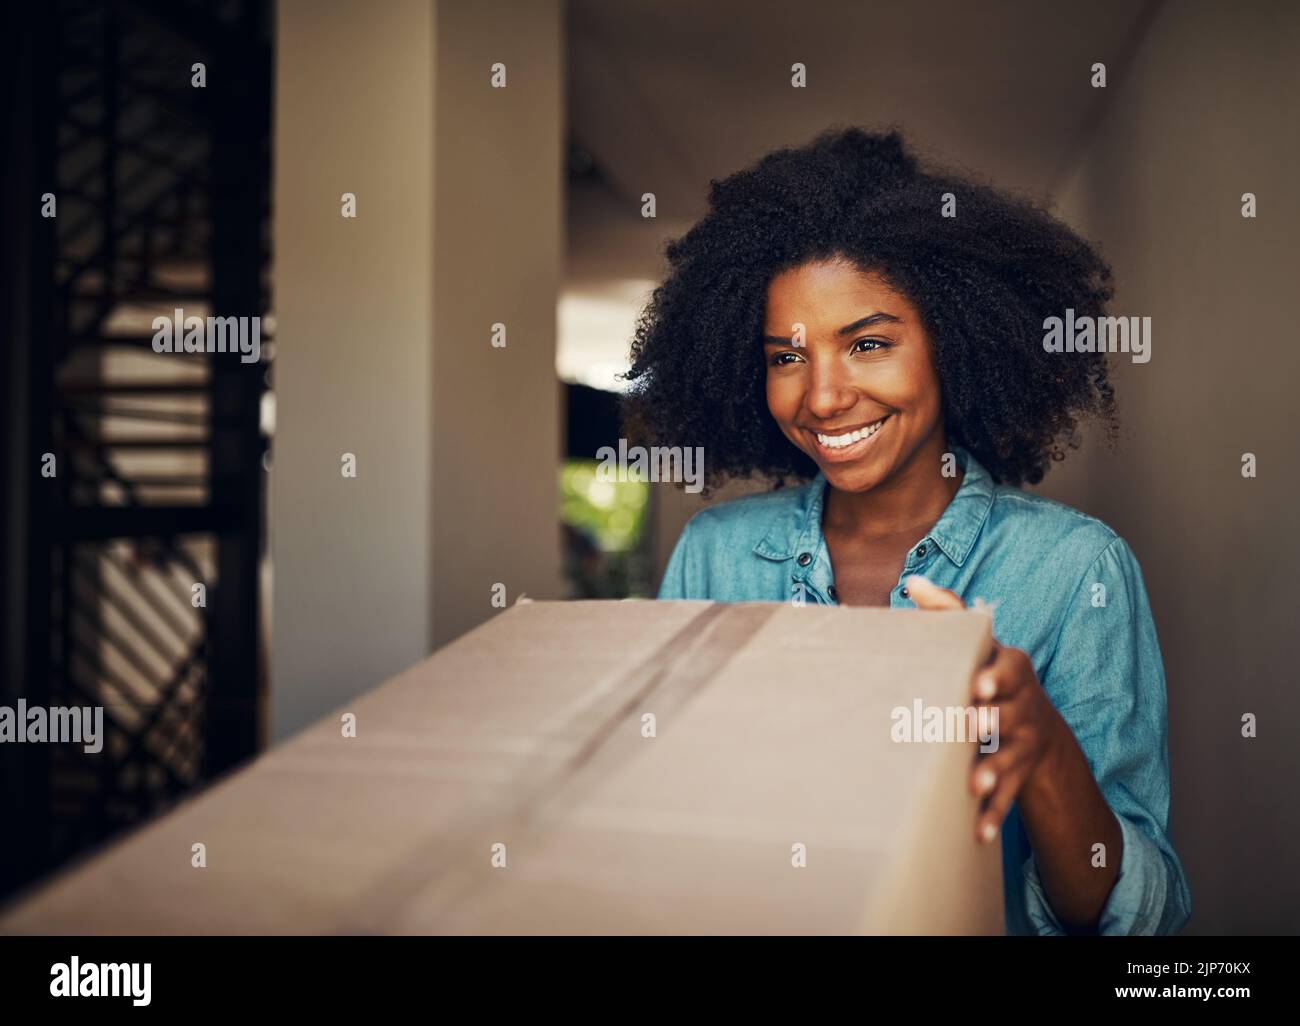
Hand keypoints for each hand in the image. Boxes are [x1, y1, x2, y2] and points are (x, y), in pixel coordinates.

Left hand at [904, 575, 1066, 844]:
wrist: (1039, 727)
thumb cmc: (990, 676)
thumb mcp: (977, 643)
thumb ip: (947, 612)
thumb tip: (911, 580)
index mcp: (1012, 670)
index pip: (1010, 669)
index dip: (995, 676)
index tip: (976, 683)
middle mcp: (1023, 706)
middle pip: (1010, 714)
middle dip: (992, 721)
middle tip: (969, 726)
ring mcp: (1023, 743)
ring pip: (1011, 758)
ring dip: (993, 771)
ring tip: (974, 783)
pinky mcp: (1018, 775)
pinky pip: (1009, 796)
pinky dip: (993, 814)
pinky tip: (977, 830)